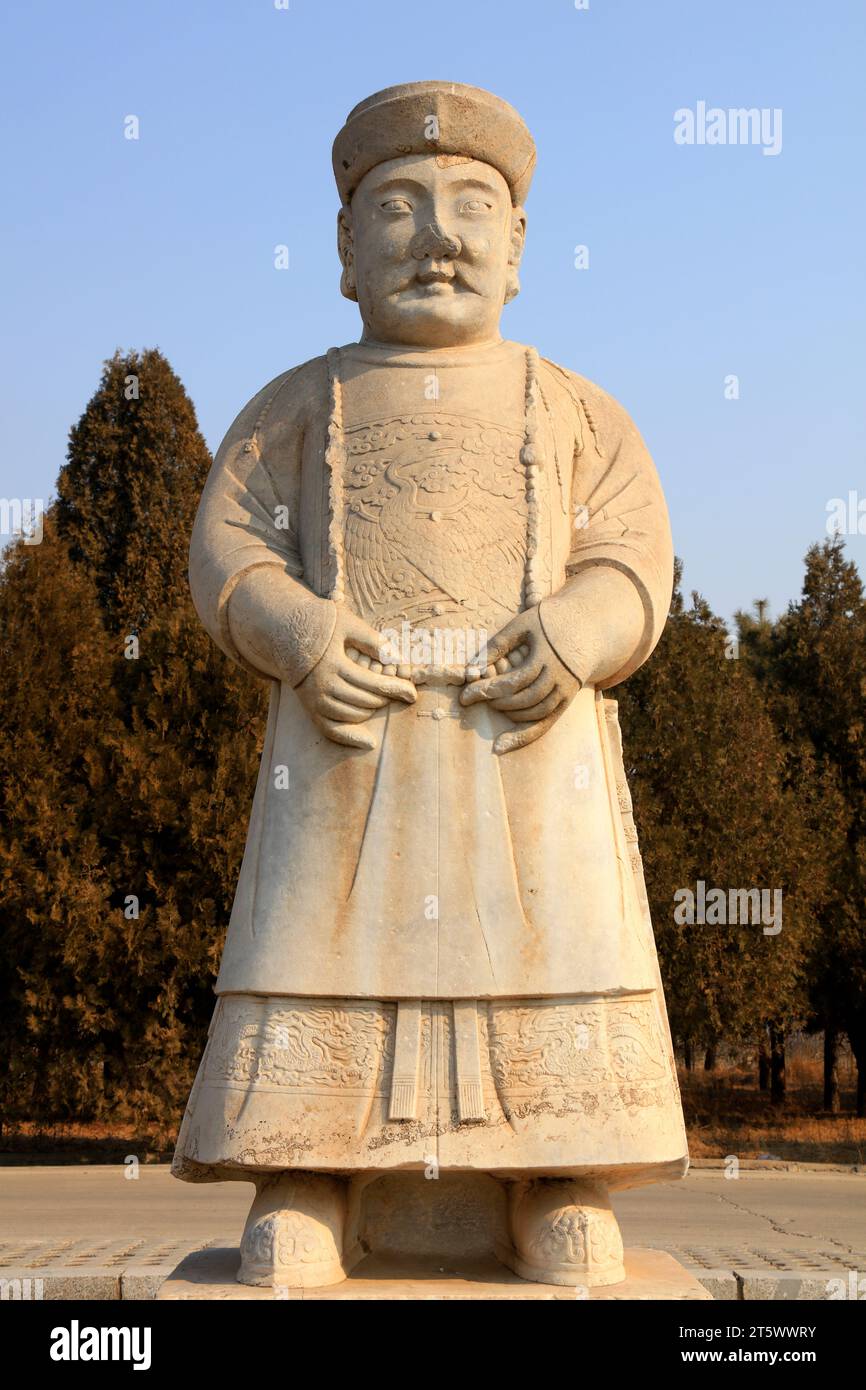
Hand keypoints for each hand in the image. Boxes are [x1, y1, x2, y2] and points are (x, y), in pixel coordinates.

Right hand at [296, 606, 415, 749]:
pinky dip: (350, 738)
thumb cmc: (321, 625)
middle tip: (396, 690)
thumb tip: (399, 659)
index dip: (396, 688)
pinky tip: (370, 742)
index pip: (372, 683)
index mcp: (333, 664)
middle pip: (365, 701)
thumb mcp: (348, 624)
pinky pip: (331, 730)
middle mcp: (322, 686)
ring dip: (371, 710)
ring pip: (353, 716)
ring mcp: (314, 700)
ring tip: (380, 698)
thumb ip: (374, 641)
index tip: (413, 693)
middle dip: (385, 698)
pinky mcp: (310, 708)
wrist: (284, 632)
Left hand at [460, 606, 580, 754]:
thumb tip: (472, 668)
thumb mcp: (524, 624)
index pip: (513, 681)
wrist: (589, 627)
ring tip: (492, 704)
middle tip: (476, 697)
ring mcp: (566, 691)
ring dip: (510, 714)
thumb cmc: (549, 622)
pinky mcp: (567, 701)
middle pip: (524, 699)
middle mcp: (559, 677)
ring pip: (535, 713)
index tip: (464, 696)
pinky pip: (545, 724)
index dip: (487, 690)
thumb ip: (498, 644)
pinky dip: (523, 736)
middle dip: (496, 702)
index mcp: (547, 656)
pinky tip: (501, 745)